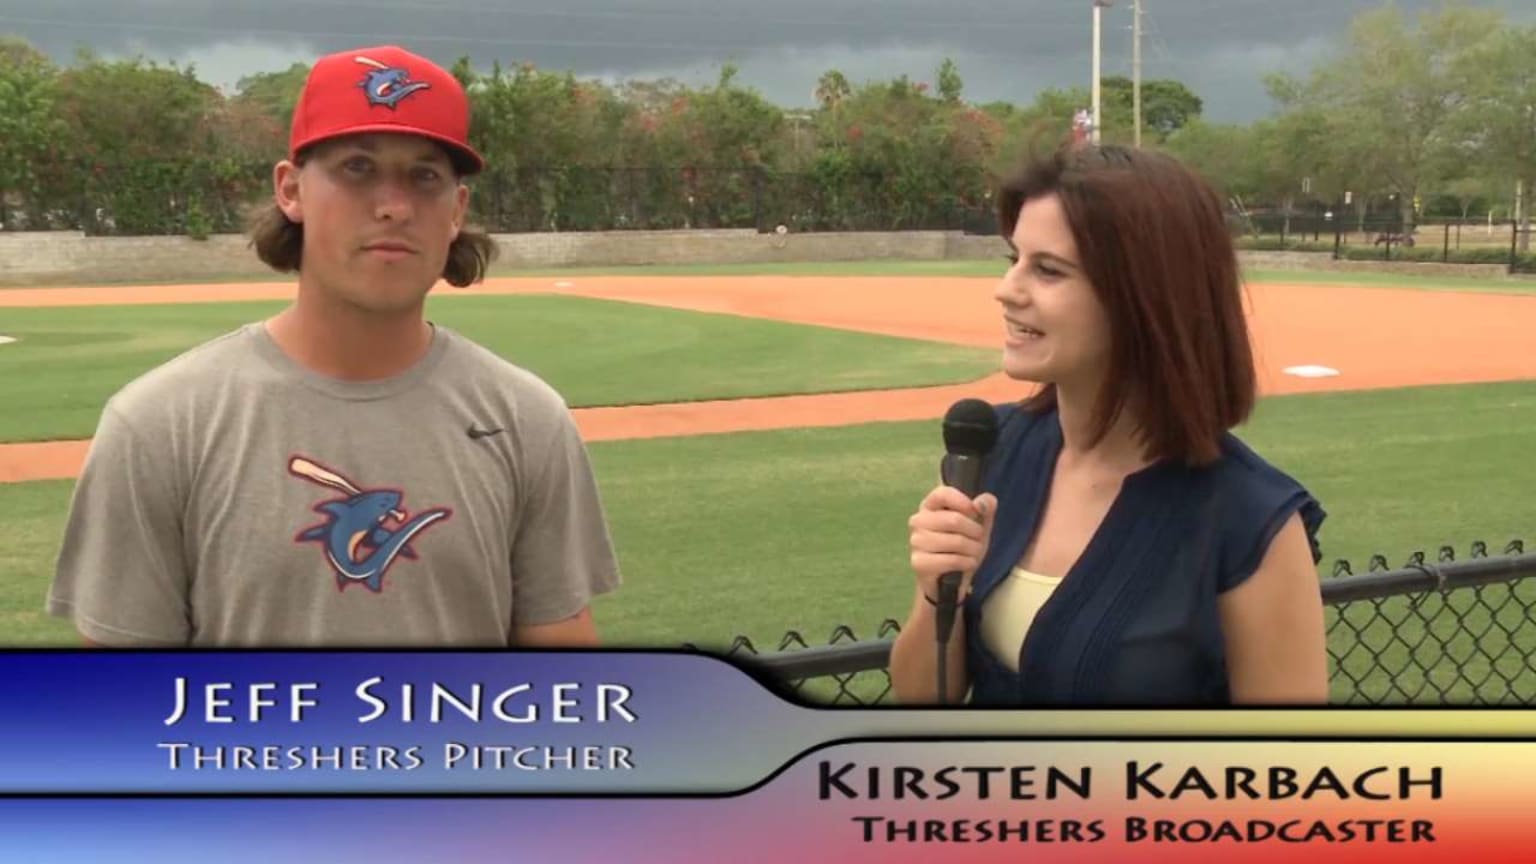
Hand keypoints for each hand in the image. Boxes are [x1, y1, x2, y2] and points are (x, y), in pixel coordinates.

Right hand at [907, 485, 997, 600]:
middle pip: (954, 520)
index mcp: (930, 506)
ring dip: (973, 550)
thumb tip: (983, 502)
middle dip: (975, 532)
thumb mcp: (979, 525)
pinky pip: (951, 560)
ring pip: (956, 541)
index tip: (975, 513)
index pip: (943, 494)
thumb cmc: (963, 546)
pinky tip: (967, 564)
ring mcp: (916, 541)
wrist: (950, 579)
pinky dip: (967, 563)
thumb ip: (985, 508)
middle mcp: (918, 521)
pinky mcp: (918, 562)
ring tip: (974, 553)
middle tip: (979, 541)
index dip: (963, 502)